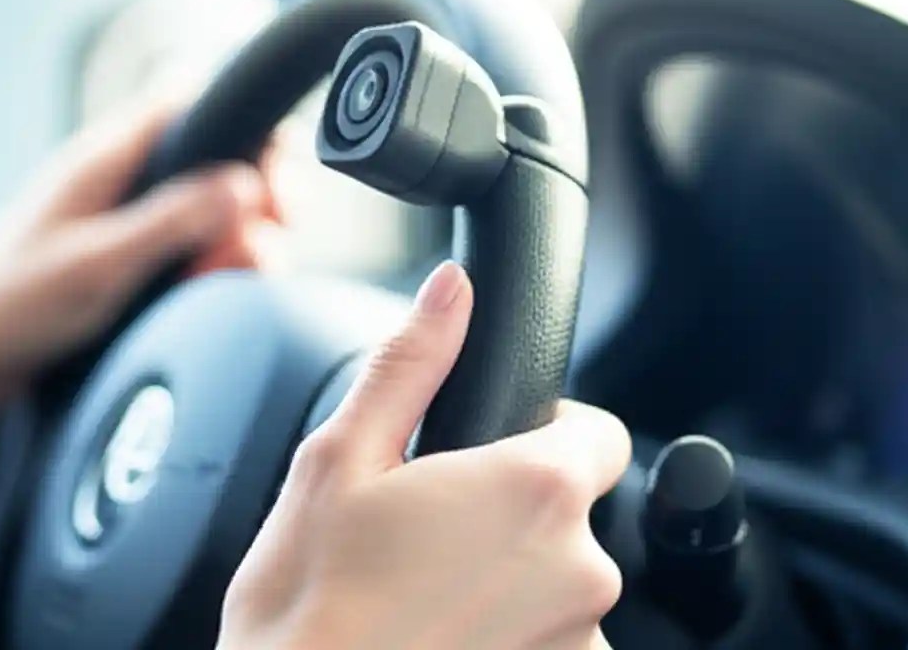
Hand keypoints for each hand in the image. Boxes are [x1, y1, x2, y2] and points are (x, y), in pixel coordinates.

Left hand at [0, 100, 283, 411]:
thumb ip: (174, 220)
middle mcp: (122, 180)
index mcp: (108, 158)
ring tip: (223, 276)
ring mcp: (127, 221)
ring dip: (236, 241)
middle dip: (255, 200)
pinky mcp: (129, 261)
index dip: (248, 130)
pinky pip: (191, 249)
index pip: (195, 101)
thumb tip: (246, 184)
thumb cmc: (6, 307)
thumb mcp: (99, 263)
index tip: (273, 189)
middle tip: (262, 242)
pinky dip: (212, 269)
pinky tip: (204, 294)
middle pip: (218, 160)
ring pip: (212, 210)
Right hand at [218, 262, 629, 649]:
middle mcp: (579, 570)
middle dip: (513, 514)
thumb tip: (451, 293)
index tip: (495, 453)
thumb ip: (412, 363)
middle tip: (428, 532)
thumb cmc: (307, 606)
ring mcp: (579, 643)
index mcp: (535, 491)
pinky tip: (440, 637)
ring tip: (425, 595)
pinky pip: (551, 643)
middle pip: (572, 514)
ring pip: (558, 585)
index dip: (551, 431)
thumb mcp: (340, 460)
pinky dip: (510, 638)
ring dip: (512, 584)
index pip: (601, 433)